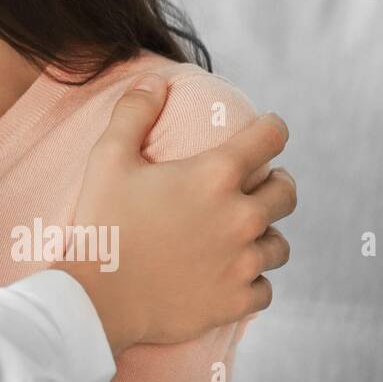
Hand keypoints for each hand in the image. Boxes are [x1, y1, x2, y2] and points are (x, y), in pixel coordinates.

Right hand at [55, 74, 294, 354]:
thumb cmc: (101, 223)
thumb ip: (134, 113)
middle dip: (275, 181)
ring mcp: (243, 262)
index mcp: (214, 176)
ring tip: (244, 233)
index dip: (272, 128)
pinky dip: (252, 279)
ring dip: (264, 233)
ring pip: (279, 243)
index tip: (269, 129)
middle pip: (286, 192)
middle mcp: (241, 217)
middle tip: (259, 182)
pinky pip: (265, 287)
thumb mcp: (108, 158)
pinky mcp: (237, 300)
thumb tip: (156, 81)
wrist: (96, 298)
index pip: (270, 139)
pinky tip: (232, 273)